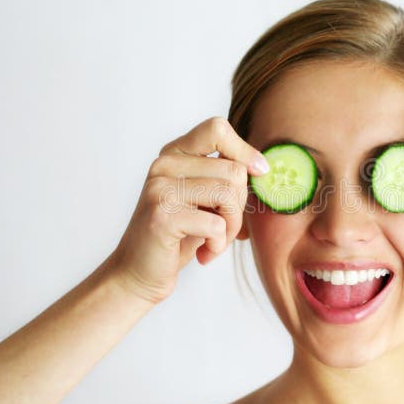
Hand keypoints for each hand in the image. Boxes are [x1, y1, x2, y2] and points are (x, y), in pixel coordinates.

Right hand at [106, 117, 268, 302]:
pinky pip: (215, 224)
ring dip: (231, 227)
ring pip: (227, 195)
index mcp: (174, 154)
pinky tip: (205, 253)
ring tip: (216, 241)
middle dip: (240, 206)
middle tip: (225, 229)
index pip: (216, 128)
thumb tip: (264, 168)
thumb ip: (224, 178)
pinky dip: (219, 244)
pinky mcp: (162, 216)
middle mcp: (164, 165)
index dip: (245, 150)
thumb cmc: (179, 237)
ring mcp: (160, 189)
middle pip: (233, 170)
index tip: (259, 172)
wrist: (139, 274)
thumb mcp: (204, 199)